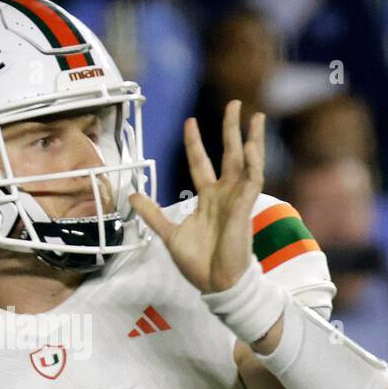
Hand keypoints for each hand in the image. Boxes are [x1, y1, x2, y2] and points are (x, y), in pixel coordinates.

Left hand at [130, 100, 264, 293]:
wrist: (216, 284)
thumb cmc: (199, 263)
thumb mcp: (169, 234)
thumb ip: (152, 213)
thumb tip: (132, 195)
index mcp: (208, 199)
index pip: (201, 163)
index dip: (195, 143)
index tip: (190, 122)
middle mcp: (224, 195)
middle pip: (229, 154)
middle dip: (231, 129)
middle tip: (235, 104)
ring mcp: (237, 200)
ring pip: (247, 162)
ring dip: (251, 139)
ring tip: (255, 115)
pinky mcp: (245, 209)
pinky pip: (253, 181)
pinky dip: (254, 163)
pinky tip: (251, 145)